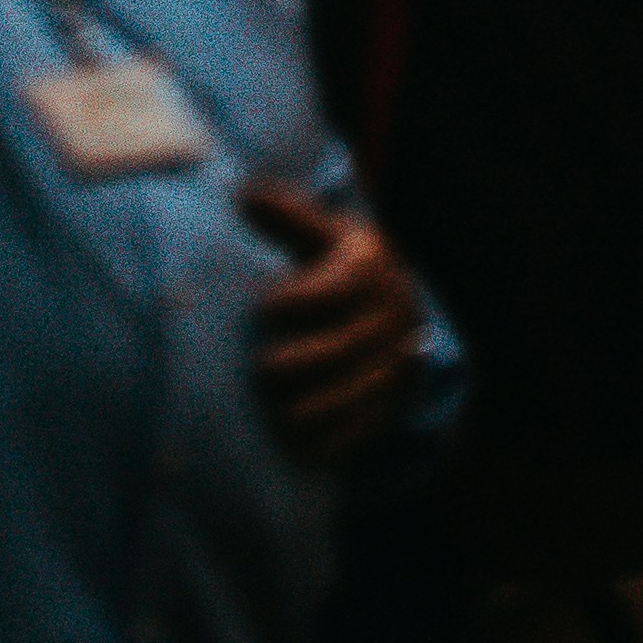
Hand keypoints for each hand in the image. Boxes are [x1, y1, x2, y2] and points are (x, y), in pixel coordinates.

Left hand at [242, 186, 421, 464]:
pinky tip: (296, 446)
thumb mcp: (322, 229)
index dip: (297, 301)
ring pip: (355, 393)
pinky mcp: (387, 403)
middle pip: (344, 349)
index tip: (263, 306)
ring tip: (273, 411)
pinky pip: (363, 427)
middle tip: (262, 370)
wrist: (398, 307)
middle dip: (300, 362)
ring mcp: (391, 364)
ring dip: (313, 407)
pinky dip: (332, 440)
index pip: (337, 288)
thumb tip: (243, 196)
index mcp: (368, 269)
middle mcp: (387, 318)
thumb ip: (285, 214)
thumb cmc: (340, 260)